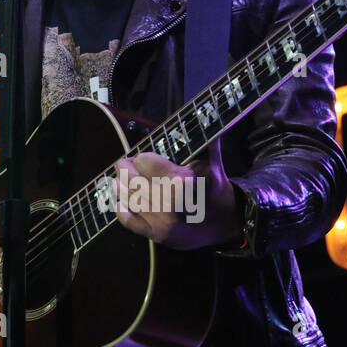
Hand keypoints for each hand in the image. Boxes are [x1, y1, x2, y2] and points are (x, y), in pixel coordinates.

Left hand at [112, 140, 241, 250]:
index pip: (144, 162)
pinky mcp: (157, 236)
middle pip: (132, 178)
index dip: (142, 158)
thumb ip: (203, 138)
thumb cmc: (216, 188)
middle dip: (125, 169)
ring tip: (119, 179)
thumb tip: (205, 110)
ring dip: (121, 186)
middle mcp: (169, 202)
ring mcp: (162, 222)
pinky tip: (121, 201)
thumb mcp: (212, 162)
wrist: (227, 223)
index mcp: (181, 181)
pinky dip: (123, 210)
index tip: (141, 157)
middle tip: (123, 163)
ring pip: (129, 198)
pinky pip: (130, 222)